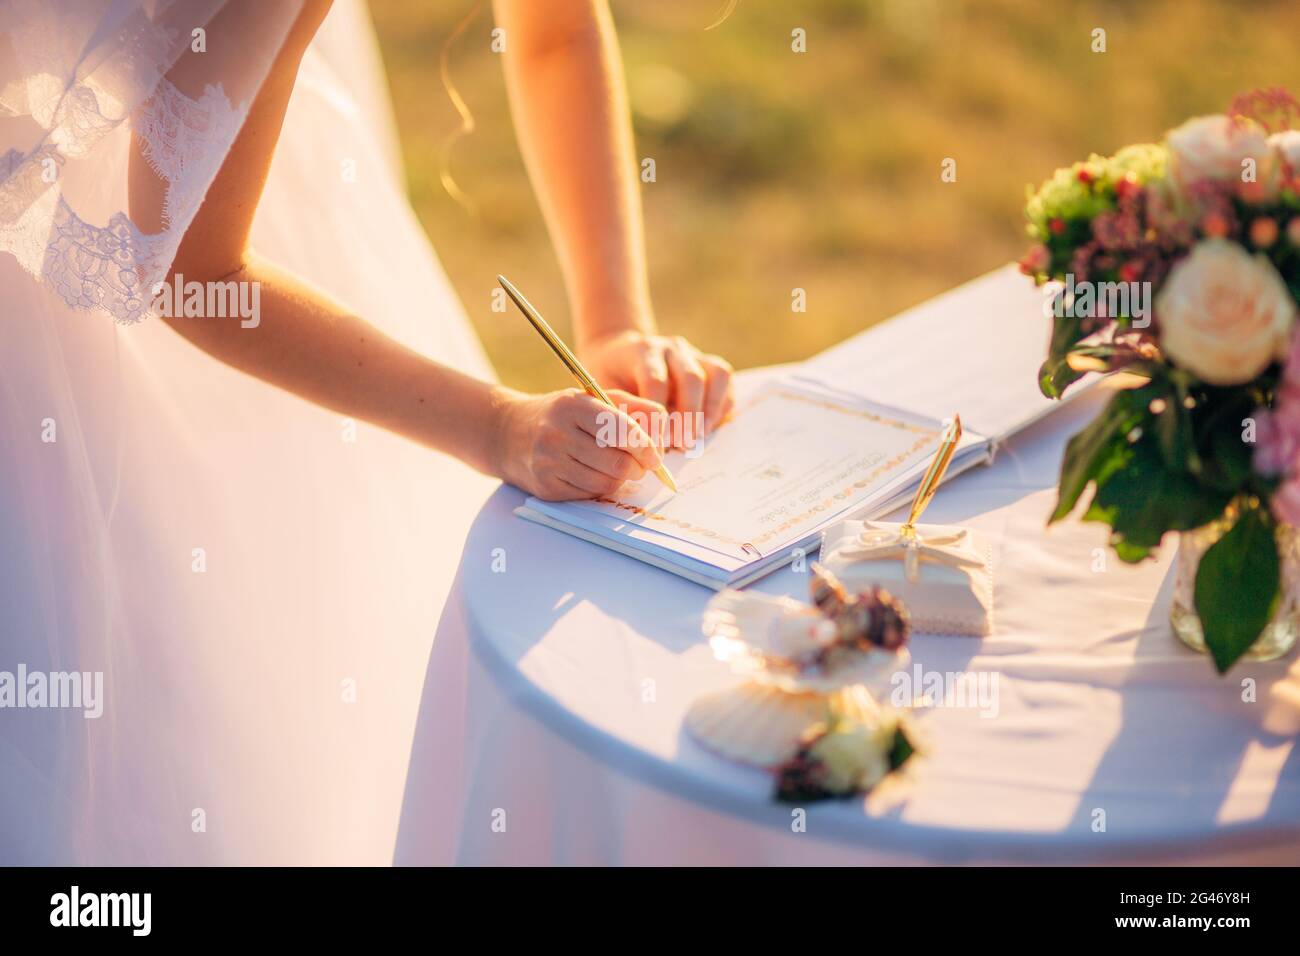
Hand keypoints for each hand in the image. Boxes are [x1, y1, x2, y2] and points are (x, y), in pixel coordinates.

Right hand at [494, 387, 668, 500]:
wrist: (508, 432)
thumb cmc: (563, 414)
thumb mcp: (593, 398)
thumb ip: (633, 408)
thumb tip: (663, 434)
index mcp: (573, 406)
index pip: (621, 430)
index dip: (646, 446)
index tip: (655, 456)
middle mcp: (557, 434)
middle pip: (618, 463)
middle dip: (638, 468)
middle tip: (641, 465)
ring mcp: (549, 463)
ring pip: (606, 483)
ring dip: (621, 480)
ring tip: (619, 468)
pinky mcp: (546, 487)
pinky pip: (589, 495)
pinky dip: (601, 488)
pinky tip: (595, 474)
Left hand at [578, 331, 734, 436]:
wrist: (618, 352)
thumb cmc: (611, 378)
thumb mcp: (606, 389)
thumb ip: (624, 411)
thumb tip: (644, 443)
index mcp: (642, 351)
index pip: (656, 381)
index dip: (658, 416)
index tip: (655, 443)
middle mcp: (671, 347)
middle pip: (691, 378)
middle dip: (689, 415)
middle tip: (683, 444)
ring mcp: (692, 352)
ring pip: (716, 374)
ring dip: (710, 409)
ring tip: (699, 436)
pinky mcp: (707, 361)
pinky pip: (725, 379)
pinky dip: (723, 404)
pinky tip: (708, 426)